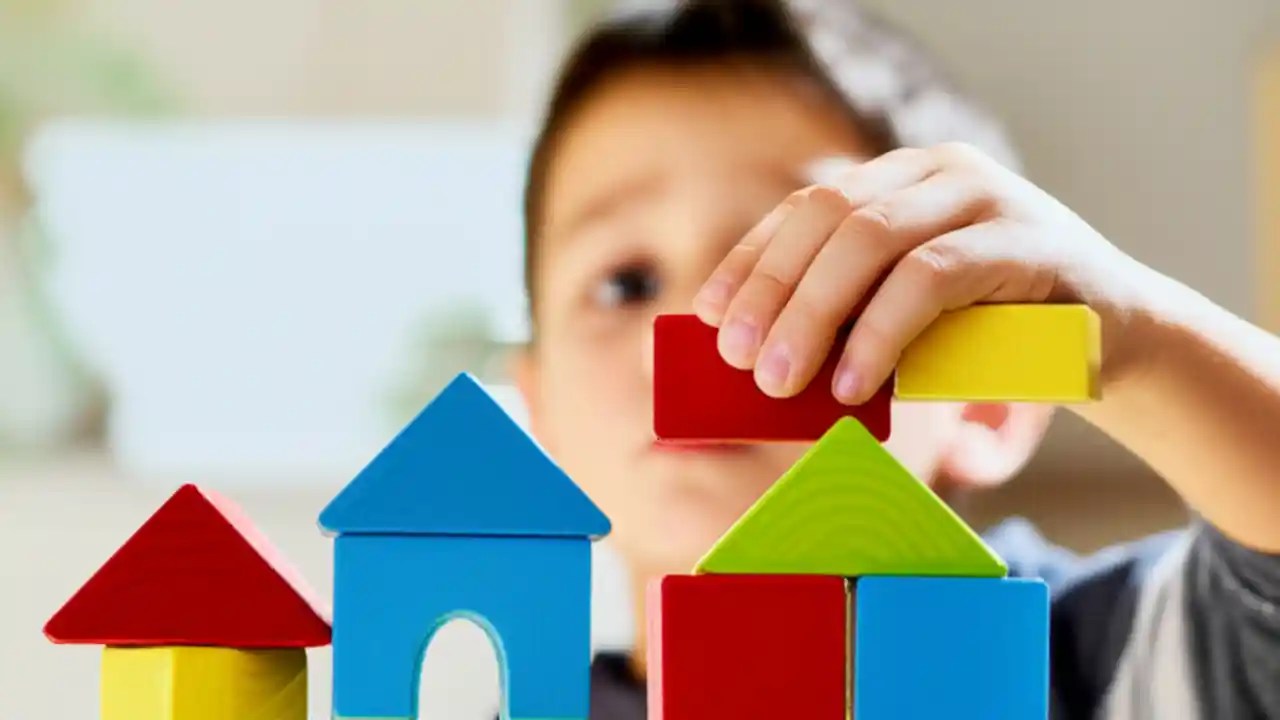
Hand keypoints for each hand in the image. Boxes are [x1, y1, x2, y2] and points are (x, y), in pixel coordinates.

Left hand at [691, 142, 1146, 403]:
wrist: (1111, 342)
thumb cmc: (992, 338)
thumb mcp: (907, 323)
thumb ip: (848, 323)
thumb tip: (758, 366)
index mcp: (903, 180)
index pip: (807, 208)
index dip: (752, 259)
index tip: (708, 314)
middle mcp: (939, 172)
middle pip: (829, 216)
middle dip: (772, 290)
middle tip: (739, 360)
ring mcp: (986, 196)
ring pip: (871, 239)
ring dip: (813, 313)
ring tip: (780, 380)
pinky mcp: (1026, 240)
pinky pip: (932, 277)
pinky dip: (881, 331)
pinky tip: (853, 382)